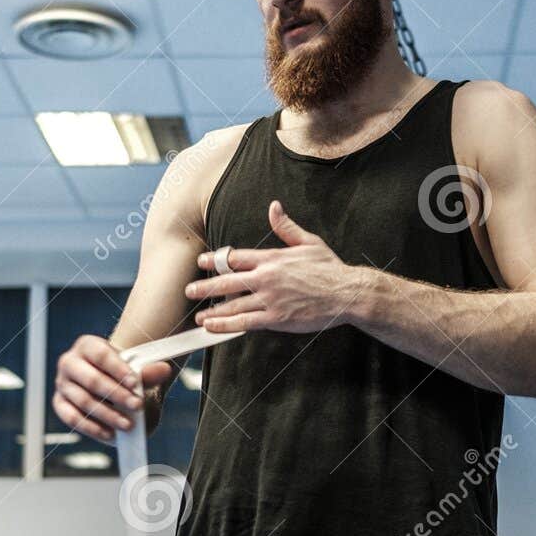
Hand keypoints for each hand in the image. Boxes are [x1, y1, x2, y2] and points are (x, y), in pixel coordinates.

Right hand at [52, 334, 173, 442]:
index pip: (101, 356)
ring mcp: (62, 384)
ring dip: (108, 415)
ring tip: (127, 424)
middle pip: (91, 380)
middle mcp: (69, 362)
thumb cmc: (120, 374)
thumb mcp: (134, 370)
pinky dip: (92, 427)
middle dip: (116, 395)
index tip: (135, 383)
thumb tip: (164, 370)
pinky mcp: (59, 404)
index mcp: (86, 345)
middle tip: (137, 406)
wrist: (108, 383)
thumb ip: (147, 370)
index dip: (118, 370)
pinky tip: (110, 433)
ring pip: (83, 401)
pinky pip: (72, 417)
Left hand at [187, 201, 366, 334]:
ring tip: (199, 315)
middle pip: (227, 281)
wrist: (347, 293)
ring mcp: (270, 298)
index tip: (203, 261)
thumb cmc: (330, 269)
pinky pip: (245, 322)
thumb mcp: (309, 242)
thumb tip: (274, 207)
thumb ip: (286, 227)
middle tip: (189, 290)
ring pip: (233, 304)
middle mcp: (266, 277)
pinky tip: (213, 327)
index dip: (216, 259)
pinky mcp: (276, 317)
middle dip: (205, 286)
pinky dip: (226, 325)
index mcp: (272, 258)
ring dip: (213, 310)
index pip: (236, 257)